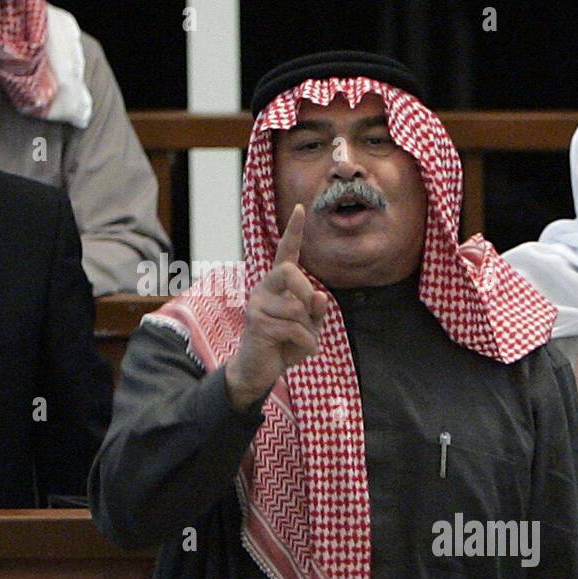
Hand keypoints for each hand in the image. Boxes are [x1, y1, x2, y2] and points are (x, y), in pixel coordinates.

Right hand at [224, 204, 328, 410]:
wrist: (258, 370)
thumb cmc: (285, 344)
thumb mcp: (309, 326)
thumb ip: (316, 311)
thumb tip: (319, 295)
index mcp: (278, 285)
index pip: (286, 253)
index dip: (294, 231)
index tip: (301, 208)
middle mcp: (264, 289)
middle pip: (291, 272)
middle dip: (307, 294)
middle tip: (309, 315)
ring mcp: (258, 305)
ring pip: (298, 309)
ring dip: (309, 331)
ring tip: (300, 342)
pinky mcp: (257, 324)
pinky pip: (295, 329)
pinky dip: (307, 345)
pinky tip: (299, 352)